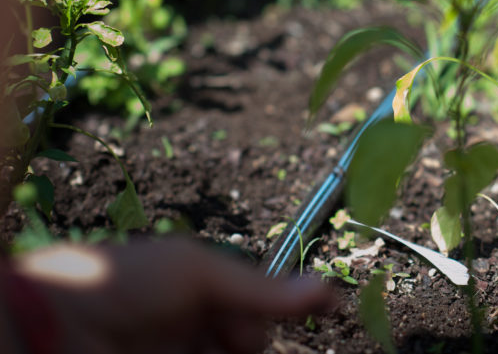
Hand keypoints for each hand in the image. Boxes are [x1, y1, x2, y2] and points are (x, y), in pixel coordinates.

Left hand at [14, 239, 333, 353]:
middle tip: (236, 343)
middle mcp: (190, 332)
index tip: (303, 323)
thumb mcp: (198, 272)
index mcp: (202, 296)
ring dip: (234, 351)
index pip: (255, 318)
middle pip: (244, 346)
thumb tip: (327, 290)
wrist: (49, 321)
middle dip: (250, 346)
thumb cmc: (122, 279)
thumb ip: (262, 289)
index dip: (274, 323)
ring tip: (201, 346)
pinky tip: (200, 349)